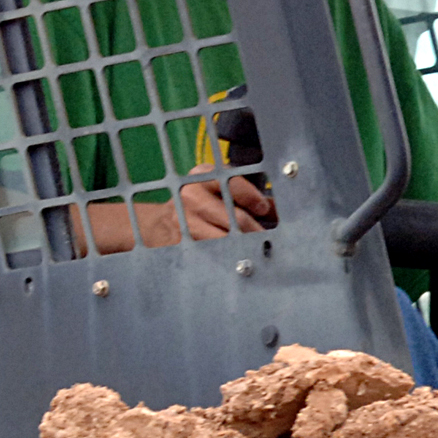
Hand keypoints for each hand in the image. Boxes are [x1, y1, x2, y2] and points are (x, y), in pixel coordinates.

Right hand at [81, 179, 272, 253]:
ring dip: (244, 249)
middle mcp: (190, 194)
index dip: (253, 198)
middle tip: (270, 242)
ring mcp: (182, 220)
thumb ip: (249, 199)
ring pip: (225, 239)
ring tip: (256, 254)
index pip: (233, 183)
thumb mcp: (219, 193)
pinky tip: (234, 261)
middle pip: (234, 217)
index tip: (264, 209)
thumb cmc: (199, 207)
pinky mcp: (178, 243)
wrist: (156, 226)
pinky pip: (210, 253)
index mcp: (202, 175)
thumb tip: (281, 211)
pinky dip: (227, 259)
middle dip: (255, 232)